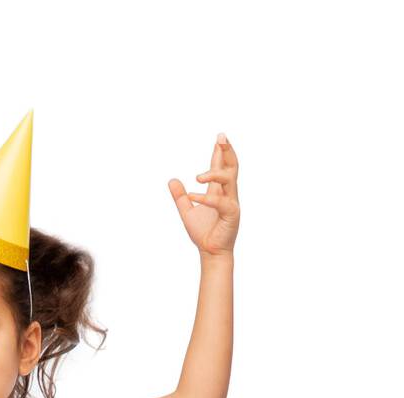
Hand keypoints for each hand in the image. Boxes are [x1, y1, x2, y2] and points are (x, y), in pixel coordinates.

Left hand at [168, 134, 239, 257]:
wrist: (210, 253)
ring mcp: (232, 203)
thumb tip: (172, 180)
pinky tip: (192, 195)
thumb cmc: (203, 233)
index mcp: (219, 191)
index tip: (219, 137)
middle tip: (220, 138)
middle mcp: (228, 194)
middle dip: (227, 151)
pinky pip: (221, 202)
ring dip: (215, 173)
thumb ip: (180, 197)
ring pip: (229, 180)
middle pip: (232, 167)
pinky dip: (206, 198)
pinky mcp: (232, 214)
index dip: (220, 152)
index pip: (222, 167)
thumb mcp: (187, 211)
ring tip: (197, 176)